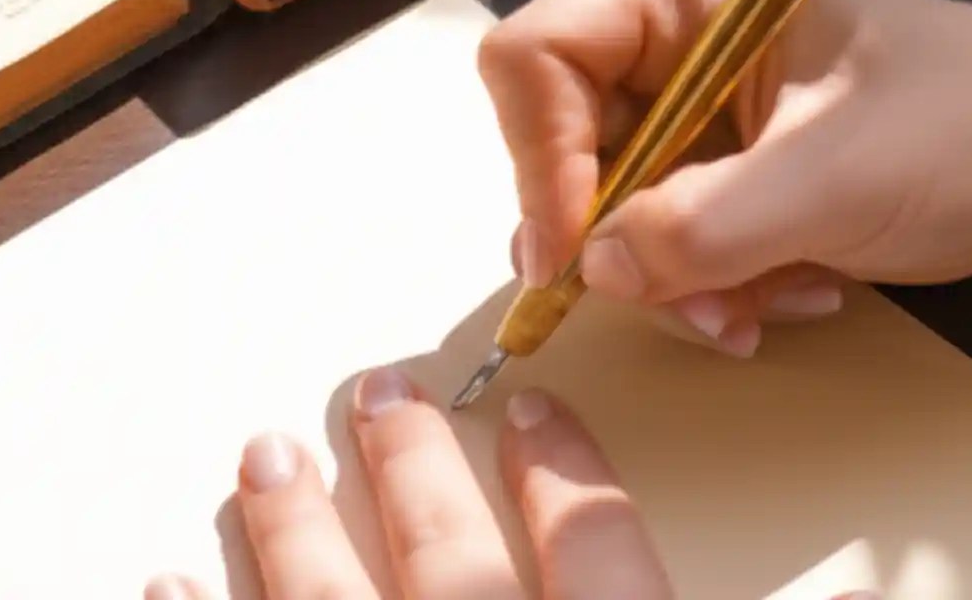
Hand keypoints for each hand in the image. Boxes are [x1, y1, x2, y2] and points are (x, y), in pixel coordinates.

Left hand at [143, 366, 875, 598]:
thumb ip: (670, 593)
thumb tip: (802, 580)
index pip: (599, 556)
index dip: (570, 467)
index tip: (540, 408)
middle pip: (451, 562)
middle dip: (412, 466)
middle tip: (380, 392)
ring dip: (291, 526)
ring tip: (265, 452)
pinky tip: (169, 575)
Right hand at [478, 0, 971, 357]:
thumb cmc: (962, 130)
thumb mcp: (833, 178)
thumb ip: (701, 227)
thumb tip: (591, 272)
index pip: (535, 56)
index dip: (538, 155)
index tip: (574, 254)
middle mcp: (661, 38)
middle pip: (556, 141)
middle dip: (615, 238)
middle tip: (680, 299)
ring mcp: (679, 103)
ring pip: (600, 205)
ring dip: (666, 277)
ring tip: (749, 310)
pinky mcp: (702, 161)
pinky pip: (650, 233)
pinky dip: (699, 282)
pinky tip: (774, 293)